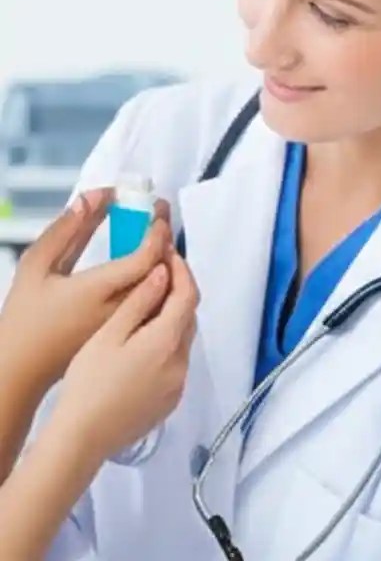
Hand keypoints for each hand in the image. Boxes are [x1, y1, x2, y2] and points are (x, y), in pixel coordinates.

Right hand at [0, 189, 170, 386]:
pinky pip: (163, 319)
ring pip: (169, 300)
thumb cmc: (25, 320)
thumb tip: (93, 198)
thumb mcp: (36, 267)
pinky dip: (163, 295)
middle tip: (160, 224)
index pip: (146, 259)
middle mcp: (123, 315)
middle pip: (164, 277)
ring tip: (157, 247)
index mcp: (100, 294)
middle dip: (167, 247)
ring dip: (168, 271)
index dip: (157, 233)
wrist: (22, 372)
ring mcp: (133, 338)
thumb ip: (66, 230)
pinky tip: (149, 280)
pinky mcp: (138, 352)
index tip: (158, 215)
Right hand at [46, 250, 198, 461]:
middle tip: (158, 275)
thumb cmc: (88, 385)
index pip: (188, 295)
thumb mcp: (109, 335)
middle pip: (189, 317)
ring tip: (148, 307)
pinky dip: (168, 345)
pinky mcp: (172, 399)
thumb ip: (140, 302)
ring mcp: (179, 383)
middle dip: (178, 293)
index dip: (182, 271)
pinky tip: (144, 344)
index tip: (170, 256)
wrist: (84, 436)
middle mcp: (181, 362)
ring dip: (173, 320)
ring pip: (184, 340)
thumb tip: (162, 274)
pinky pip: (177, 362)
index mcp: (167, 342)